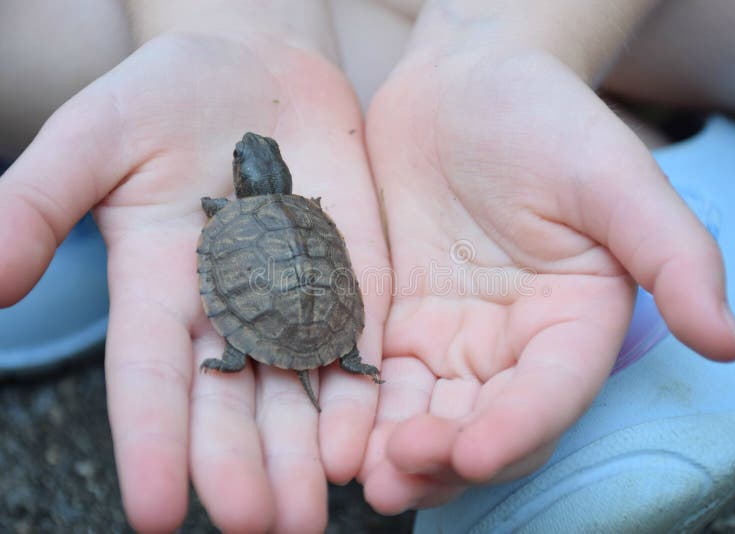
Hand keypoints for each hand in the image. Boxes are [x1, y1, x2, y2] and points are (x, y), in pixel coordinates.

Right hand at [0, 31, 387, 532]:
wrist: (260, 70)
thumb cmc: (167, 94)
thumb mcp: (94, 137)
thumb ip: (40, 204)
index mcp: (159, 290)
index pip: (151, 380)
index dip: (152, 444)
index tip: (156, 514)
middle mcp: (227, 310)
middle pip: (232, 404)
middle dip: (242, 467)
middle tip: (261, 527)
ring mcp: (294, 298)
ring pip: (297, 391)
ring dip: (306, 453)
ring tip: (312, 513)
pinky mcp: (350, 280)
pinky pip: (355, 343)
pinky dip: (357, 393)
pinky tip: (364, 441)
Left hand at [360, 49, 734, 512]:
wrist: (462, 86)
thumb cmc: (546, 120)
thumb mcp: (615, 177)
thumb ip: (673, 256)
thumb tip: (730, 341)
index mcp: (575, 322)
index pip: (550, 394)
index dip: (516, 429)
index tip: (475, 452)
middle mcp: (513, 343)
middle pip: (484, 421)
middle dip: (445, 457)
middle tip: (398, 475)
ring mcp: (451, 336)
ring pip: (427, 412)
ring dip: (397, 450)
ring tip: (365, 475)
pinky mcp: (398, 321)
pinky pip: (378, 377)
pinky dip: (361, 409)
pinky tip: (335, 433)